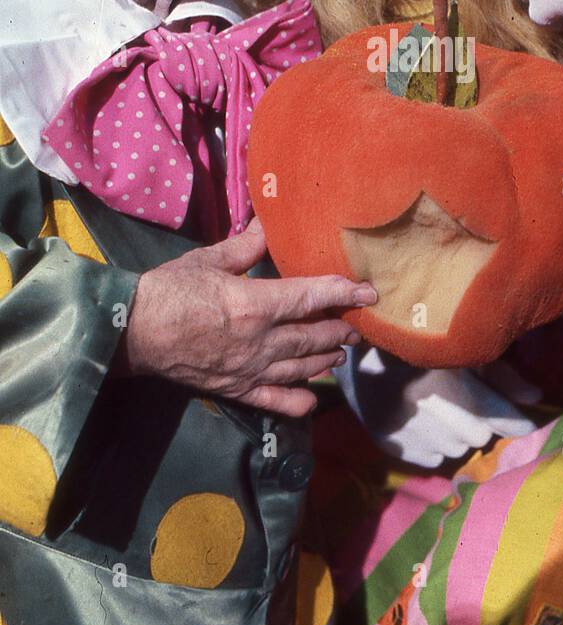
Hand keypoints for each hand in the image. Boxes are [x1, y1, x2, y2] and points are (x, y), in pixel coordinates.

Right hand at [125, 216, 375, 417]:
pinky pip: (274, 401)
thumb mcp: (208, 259)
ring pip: (302, 368)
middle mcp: (261, 342)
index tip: (369, 292)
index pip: (313, 298)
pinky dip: (298, 401)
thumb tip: (269, 223)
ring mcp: (250, 370)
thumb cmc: (168, 290)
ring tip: (342, 351)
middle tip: (358, 324)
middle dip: (341, 329)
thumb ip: (246, 245)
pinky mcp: (235, 390)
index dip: (344, 293)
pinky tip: (313, 399)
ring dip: (327, 359)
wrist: (132, 332)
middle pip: (314, 337)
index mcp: (256, 305)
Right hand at [335, 344, 537, 467]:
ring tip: (443, 410)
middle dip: (480, 422)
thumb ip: (501, 376)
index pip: (493, 412)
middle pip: (477, 434)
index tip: (527, 425)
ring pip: (456, 449)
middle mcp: (422, 406)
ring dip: (458, 434)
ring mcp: (403, 428)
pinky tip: (424, 422)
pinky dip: (436, 445)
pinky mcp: (390, 444)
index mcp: (442, 376)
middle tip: (469, 403)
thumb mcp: (461, 351)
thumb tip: (536, 398)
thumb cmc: (421, 347)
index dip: (514, 420)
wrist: (359, 356)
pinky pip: (433, 459)